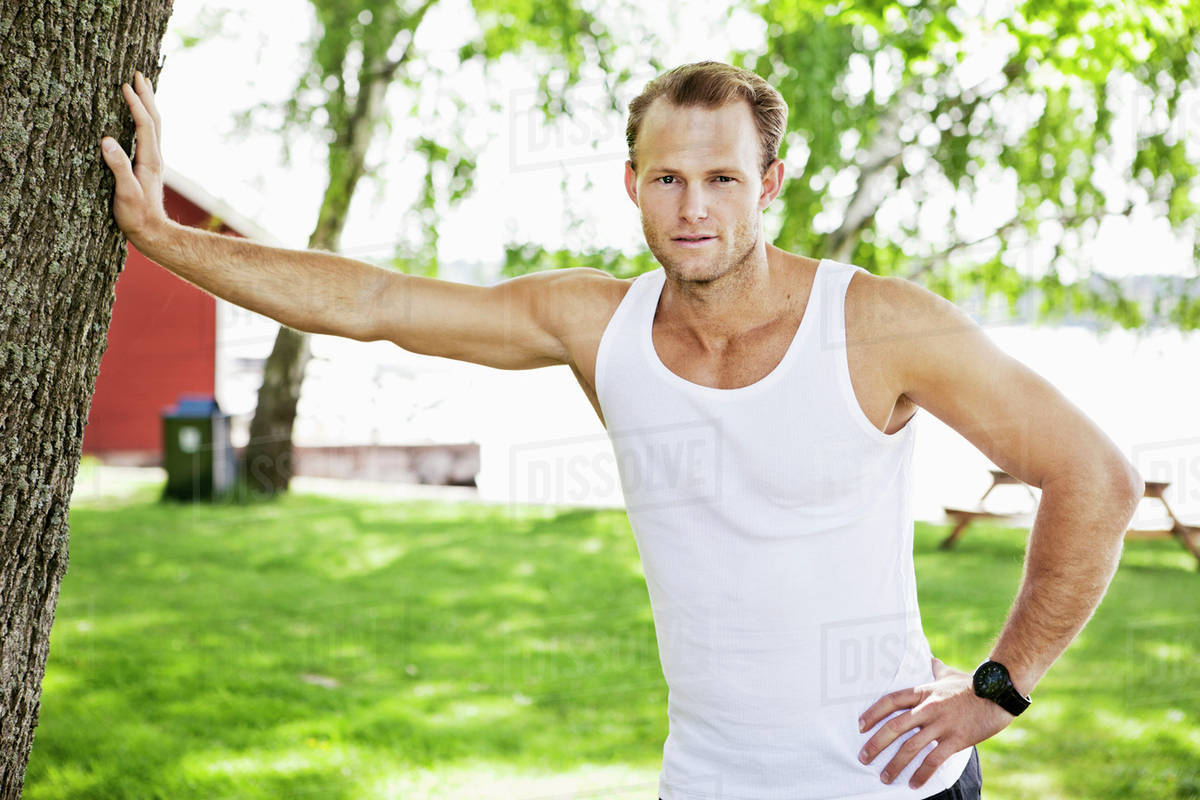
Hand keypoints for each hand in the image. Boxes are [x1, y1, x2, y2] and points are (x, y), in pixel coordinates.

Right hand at [100, 71, 169, 244]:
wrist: (152, 233)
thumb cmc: (136, 216)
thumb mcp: (125, 193)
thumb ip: (118, 167)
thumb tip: (107, 140)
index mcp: (149, 160)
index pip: (144, 125)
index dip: (136, 104)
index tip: (126, 85)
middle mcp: (155, 158)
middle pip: (155, 120)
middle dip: (147, 96)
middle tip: (138, 73)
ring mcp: (153, 162)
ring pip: (154, 127)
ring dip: (148, 105)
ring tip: (142, 87)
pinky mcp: (148, 167)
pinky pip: (148, 136)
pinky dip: (145, 120)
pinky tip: (139, 119)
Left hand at [856, 656, 1013, 790]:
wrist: (1000, 693)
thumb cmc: (973, 684)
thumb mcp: (950, 674)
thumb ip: (937, 670)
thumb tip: (931, 661)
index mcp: (924, 692)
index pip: (890, 701)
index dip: (872, 713)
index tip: (860, 726)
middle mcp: (928, 707)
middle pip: (894, 726)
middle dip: (876, 744)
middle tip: (863, 757)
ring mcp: (942, 724)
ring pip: (911, 747)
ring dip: (895, 764)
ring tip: (885, 776)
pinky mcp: (956, 739)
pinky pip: (934, 760)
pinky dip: (921, 774)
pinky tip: (913, 784)